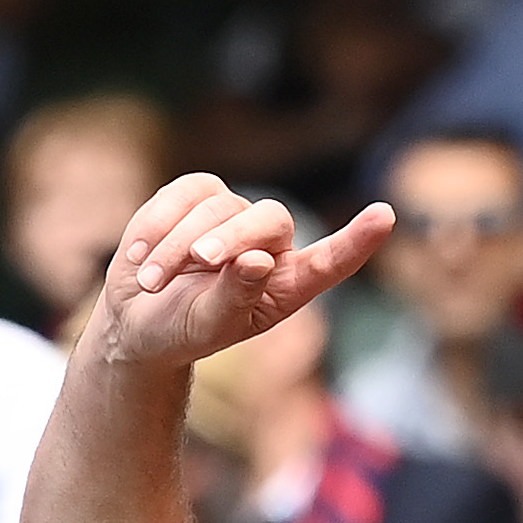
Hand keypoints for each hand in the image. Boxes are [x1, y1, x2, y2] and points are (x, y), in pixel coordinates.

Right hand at [94, 175, 393, 370]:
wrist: (136, 318)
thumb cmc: (182, 330)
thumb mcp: (208, 325)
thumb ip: (235, 295)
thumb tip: (259, 259)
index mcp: (288, 285)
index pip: (332, 260)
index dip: (358, 239)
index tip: (385, 216)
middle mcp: (270, 245)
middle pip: (270, 219)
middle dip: (232, 237)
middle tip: (200, 263)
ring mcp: (235, 215)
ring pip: (219, 206)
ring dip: (179, 244)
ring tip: (152, 282)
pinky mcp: (199, 194)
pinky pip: (185, 192)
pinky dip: (159, 223)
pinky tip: (142, 256)